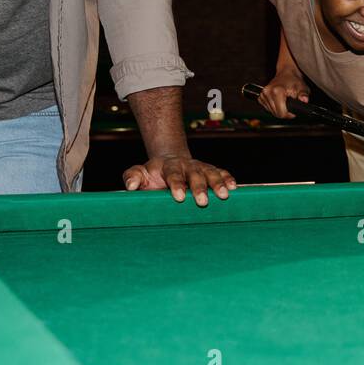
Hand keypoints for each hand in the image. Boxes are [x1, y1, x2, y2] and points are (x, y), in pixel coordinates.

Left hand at [122, 154, 236, 205]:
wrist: (169, 163)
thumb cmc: (152, 175)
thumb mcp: (139, 173)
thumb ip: (132, 177)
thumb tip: (130, 186)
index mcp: (168, 167)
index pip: (173, 174)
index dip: (176, 184)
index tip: (179, 197)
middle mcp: (187, 165)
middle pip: (195, 174)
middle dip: (199, 187)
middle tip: (203, 201)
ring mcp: (200, 168)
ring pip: (211, 172)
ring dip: (218, 183)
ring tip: (224, 195)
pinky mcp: (211, 171)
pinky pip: (221, 172)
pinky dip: (228, 178)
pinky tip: (234, 187)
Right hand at [256, 70, 309, 118]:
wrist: (286, 72)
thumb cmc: (293, 79)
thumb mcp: (302, 87)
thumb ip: (303, 95)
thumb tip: (305, 100)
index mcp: (277, 91)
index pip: (281, 113)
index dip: (289, 115)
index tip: (293, 112)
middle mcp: (268, 93)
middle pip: (276, 113)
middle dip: (285, 113)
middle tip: (291, 106)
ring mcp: (263, 95)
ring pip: (271, 112)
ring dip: (279, 110)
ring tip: (285, 103)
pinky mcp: (261, 97)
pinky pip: (268, 108)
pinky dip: (274, 108)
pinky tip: (279, 102)